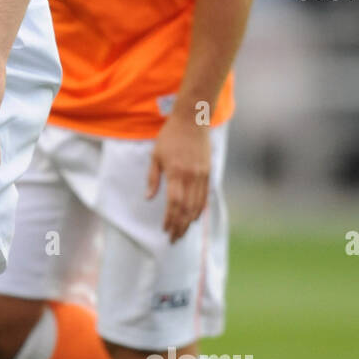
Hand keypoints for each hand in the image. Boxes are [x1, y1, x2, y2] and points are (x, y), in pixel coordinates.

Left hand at [146, 114, 210, 242]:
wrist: (192, 120)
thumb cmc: (170, 136)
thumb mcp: (155, 156)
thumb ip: (152, 179)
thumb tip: (149, 199)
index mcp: (176, 173)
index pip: (174, 204)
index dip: (170, 220)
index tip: (165, 230)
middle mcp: (191, 177)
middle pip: (186, 209)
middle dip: (180, 226)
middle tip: (174, 239)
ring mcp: (202, 175)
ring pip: (197, 205)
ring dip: (189, 221)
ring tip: (182, 233)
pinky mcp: (208, 172)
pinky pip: (204, 196)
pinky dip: (199, 210)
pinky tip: (193, 218)